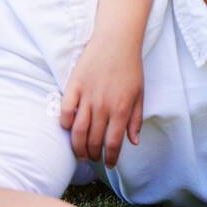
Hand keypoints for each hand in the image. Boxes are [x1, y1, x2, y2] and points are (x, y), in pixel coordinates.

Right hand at [60, 35, 143, 166]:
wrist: (116, 41)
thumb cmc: (131, 68)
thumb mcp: (140, 95)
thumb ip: (136, 120)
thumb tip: (133, 142)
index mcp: (121, 109)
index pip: (113, 143)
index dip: (111, 158)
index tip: (110, 164)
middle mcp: (103, 106)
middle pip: (93, 140)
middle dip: (93, 155)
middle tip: (92, 159)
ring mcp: (87, 96)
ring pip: (78, 131)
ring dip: (77, 146)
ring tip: (80, 153)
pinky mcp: (74, 86)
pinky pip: (66, 111)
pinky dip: (66, 123)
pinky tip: (69, 129)